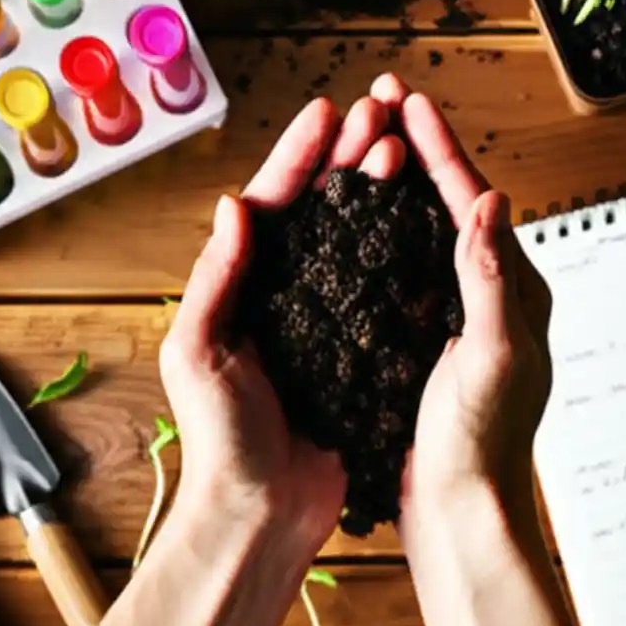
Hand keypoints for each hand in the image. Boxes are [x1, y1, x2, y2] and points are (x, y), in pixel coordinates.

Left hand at [159, 91, 407, 549]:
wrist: (261, 513)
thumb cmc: (220, 443)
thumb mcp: (200, 353)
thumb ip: (216, 280)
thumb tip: (234, 206)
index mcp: (240, 289)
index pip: (271, 206)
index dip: (299, 156)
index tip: (329, 112)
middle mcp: (283, 297)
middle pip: (319, 212)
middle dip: (347, 159)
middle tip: (380, 114)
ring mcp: (323, 323)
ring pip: (355, 242)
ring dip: (377, 194)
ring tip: (405, 149)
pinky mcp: (357, 353)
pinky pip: (381, 292)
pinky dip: (400, 253)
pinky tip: (424, 223)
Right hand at [369, 74, 552, 508]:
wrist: (463, 513)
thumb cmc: (480, 445)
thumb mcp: (489, 357)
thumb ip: (491, 279)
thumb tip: (492, 199)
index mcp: (513, 292)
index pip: (473, 200)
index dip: (437, 146)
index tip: (405, 100)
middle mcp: (491, 298)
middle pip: (451, 205)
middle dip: (417, 151)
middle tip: (381, 105)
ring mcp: (460, 321)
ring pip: (426, 234)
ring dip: (398, 186)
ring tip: (365, 147)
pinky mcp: (430, 345)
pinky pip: (407, 272)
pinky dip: (383, 236)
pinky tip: (354, 227)